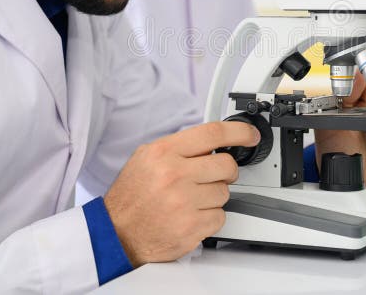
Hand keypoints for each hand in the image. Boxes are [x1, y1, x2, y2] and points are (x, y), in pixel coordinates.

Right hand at [104, 122, 259, 264]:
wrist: (115, 234)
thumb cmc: (132, 196)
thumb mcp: (146, 158)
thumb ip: (179, 147)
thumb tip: (213, 142)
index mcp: (164, 153)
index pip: (213, 133)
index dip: (239, 132)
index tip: (250, 135)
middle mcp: (174, 175)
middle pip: (226, 164)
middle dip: (225, 171)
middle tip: (211, 177)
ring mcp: (184, 202)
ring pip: (224, 192)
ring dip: (213, 197)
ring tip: (190, 200)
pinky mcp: (191, 227)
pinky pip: (220, 217)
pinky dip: (209, 218)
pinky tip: (190, 216)